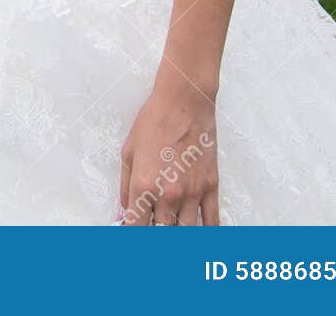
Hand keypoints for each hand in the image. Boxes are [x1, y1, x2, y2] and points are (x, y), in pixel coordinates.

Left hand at [118, 81, 219, 225]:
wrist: (184, 100)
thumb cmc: (154, 120)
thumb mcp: (128, 151)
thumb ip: (125, 187)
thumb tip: (124, 212)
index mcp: (144, 186)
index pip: (136, 228)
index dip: (132, 235)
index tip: (132, 233)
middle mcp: (168, 194)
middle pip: (161, 235)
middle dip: (154, 235)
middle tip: (152, 228)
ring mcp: (192, 193)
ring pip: (185, 233)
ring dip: (176, 234)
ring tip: (171, 229)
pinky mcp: (210, 187)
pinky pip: (211, 222)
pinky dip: (206, 234)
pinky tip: (199, 235)